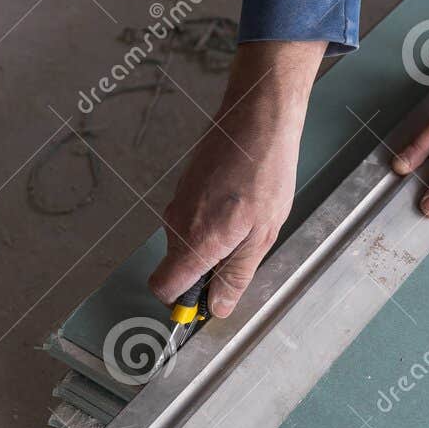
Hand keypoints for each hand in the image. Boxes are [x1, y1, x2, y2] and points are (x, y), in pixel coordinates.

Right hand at [148, 40, 324, 316]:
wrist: (257, 120)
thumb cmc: (265, 174)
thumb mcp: (262, 235)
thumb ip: (235, 274)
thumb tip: (216, 307)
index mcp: (195, 241)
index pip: (163, 288)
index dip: (183, 301)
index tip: (207, 299)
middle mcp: (176, 223)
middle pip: (177, 267)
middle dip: (205, 270)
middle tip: (244, 250)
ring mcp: (177, 202)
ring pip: (186, 242)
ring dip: (212, 244)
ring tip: (246, 220)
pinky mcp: (184, 187)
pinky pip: (190, 219)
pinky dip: (210, 221)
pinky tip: (238, 202)